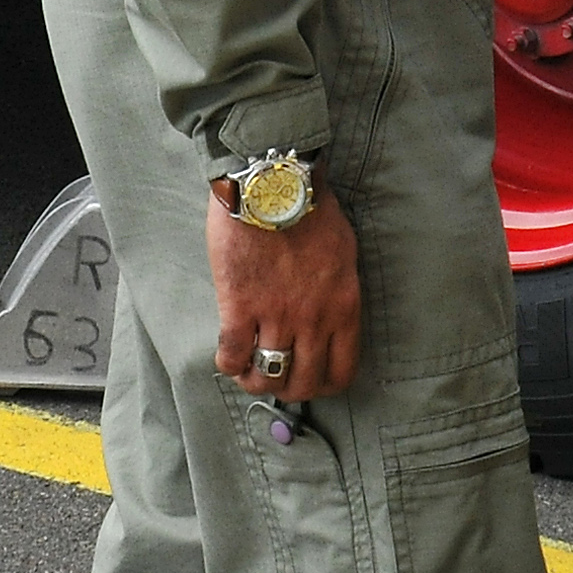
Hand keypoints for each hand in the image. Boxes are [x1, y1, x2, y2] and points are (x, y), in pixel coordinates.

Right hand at [206, 193, 365, 409]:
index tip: (313, 380)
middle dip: (290, 389)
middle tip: (277, 379)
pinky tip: (228, 358)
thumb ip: (339, 290)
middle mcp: (313, 320)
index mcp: (343, 307)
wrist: (272, 184)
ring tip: (249, 374)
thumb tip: (332, 312)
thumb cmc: (310, 209)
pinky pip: (233, 355)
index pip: (341, 371)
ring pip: (268, 375)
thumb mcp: (344, 252)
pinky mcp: (239, 306)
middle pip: (304, 382)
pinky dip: (229, 364)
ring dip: (256, 382)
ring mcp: (275, 316)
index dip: (325, 385)